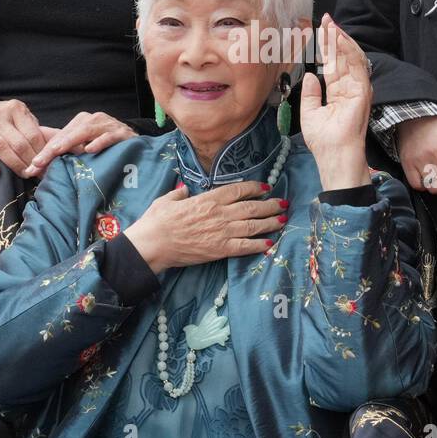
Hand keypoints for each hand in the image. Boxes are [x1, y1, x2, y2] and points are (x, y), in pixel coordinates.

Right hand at [0, 99, 46, 178]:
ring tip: (25, 174)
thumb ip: (37, 129)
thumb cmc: (8, 119)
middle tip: (39, 173)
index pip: (33, 135)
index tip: (49, 164)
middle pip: (19, 143)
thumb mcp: (22, 117)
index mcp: (15, 108)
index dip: (42, 152)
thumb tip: (59, 145)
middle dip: (31, 161)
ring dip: (15, 164)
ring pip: (1, 148)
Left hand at [28, 112, 137, 174]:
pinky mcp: (121, 133)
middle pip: (68, 134)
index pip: (59, 137)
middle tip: (37, 163)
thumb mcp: (85, 147)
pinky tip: (90, 149)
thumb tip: (40, 167)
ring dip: (69, 142)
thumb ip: (67, 152)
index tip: (31, 168)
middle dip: (51, 150)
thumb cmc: (107, 146)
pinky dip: (99, 142)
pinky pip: (108, 136)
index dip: (44, 152)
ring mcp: (107, 124)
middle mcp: (92, 120)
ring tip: (56, 152)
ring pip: (85, 132)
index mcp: (81, 122)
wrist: (136, 141)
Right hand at [125, 180, 287, 272]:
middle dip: (269, 205)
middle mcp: (220, 213)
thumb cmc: (158, 220)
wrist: (153, 243)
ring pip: (253, 226)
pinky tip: (270, 243)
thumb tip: (185, 190)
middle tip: (282, 204)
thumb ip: (180, 194)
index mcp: (208, 199)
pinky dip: (260, 245)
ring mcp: (222, 232)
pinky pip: (245, 246)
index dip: (255, 188)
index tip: (266, 188)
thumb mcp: (168, 200)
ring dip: (270, 223)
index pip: (238, 190)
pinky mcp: (220, 250)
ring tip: (283, 220)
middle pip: (251, 207)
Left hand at [300, 14, 372, 189]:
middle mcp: (350, 88)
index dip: (328, 46)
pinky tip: (339, 40)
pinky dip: (349, 51)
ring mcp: (358, 89)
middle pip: (343, 57)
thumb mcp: (309, 112)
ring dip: (342, 40)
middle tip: (326, 20)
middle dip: (335, 38)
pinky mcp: (363, 92)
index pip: (334, 63)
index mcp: (339, 92)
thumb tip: (311, 75)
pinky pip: (357, 67)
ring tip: (332, 26)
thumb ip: (310, 93)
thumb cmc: (324, 140)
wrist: (334, 156)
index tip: (321, 29)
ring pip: (352, 58)